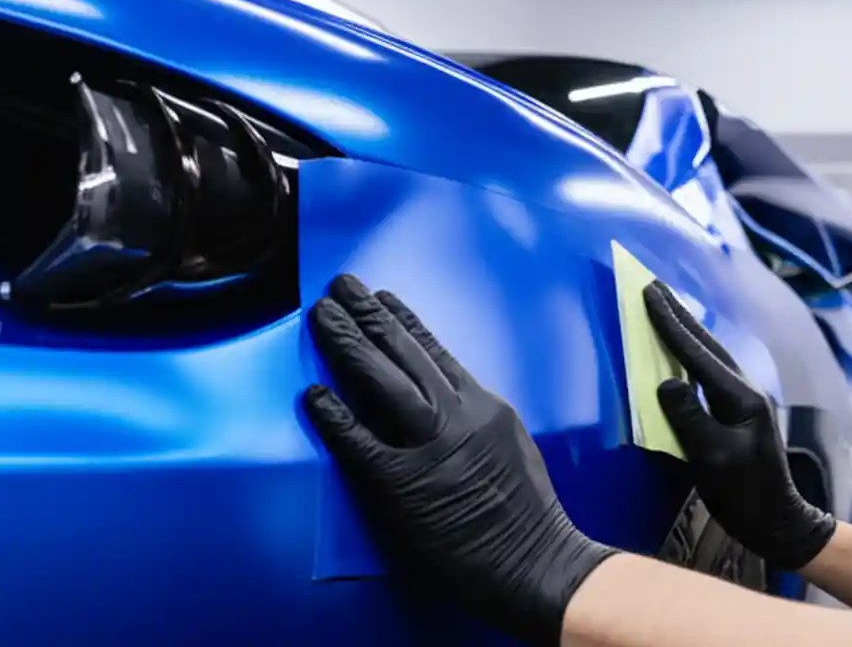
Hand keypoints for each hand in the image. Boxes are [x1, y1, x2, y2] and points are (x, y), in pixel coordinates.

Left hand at [305, 275, 615, 645]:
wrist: (538, 565)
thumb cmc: (529, 516)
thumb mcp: (512, 445)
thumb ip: (478, 418)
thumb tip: (450, 399)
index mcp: (483, 406)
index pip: (434, 351)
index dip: (402, 321)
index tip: (381, 297)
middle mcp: (456, 416)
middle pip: (402, 353)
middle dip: (367, 315)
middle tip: (339, 285)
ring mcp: (428, 448)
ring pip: (381, 381)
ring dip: (347, 344)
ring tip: (321, 315)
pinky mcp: (401, 485)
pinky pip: (358, 441)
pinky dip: (335, 415)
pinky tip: (313, 394)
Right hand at [643, 281, 835, 569]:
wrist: (776, 521)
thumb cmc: (745, 493)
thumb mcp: (713, 457)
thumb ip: (689, 417)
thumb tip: (667, 382)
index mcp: (740, 397)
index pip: (697, 353)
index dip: (670, 324)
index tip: (649, 294)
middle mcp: (744, 391)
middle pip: (706, 344)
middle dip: (678, 315)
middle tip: (653, 286)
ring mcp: (742, 402)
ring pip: (708, 355)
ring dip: (684, 330)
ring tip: (664, 308)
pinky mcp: (735, 414)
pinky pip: (707, 373)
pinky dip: (690, 355)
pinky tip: (681, 352)